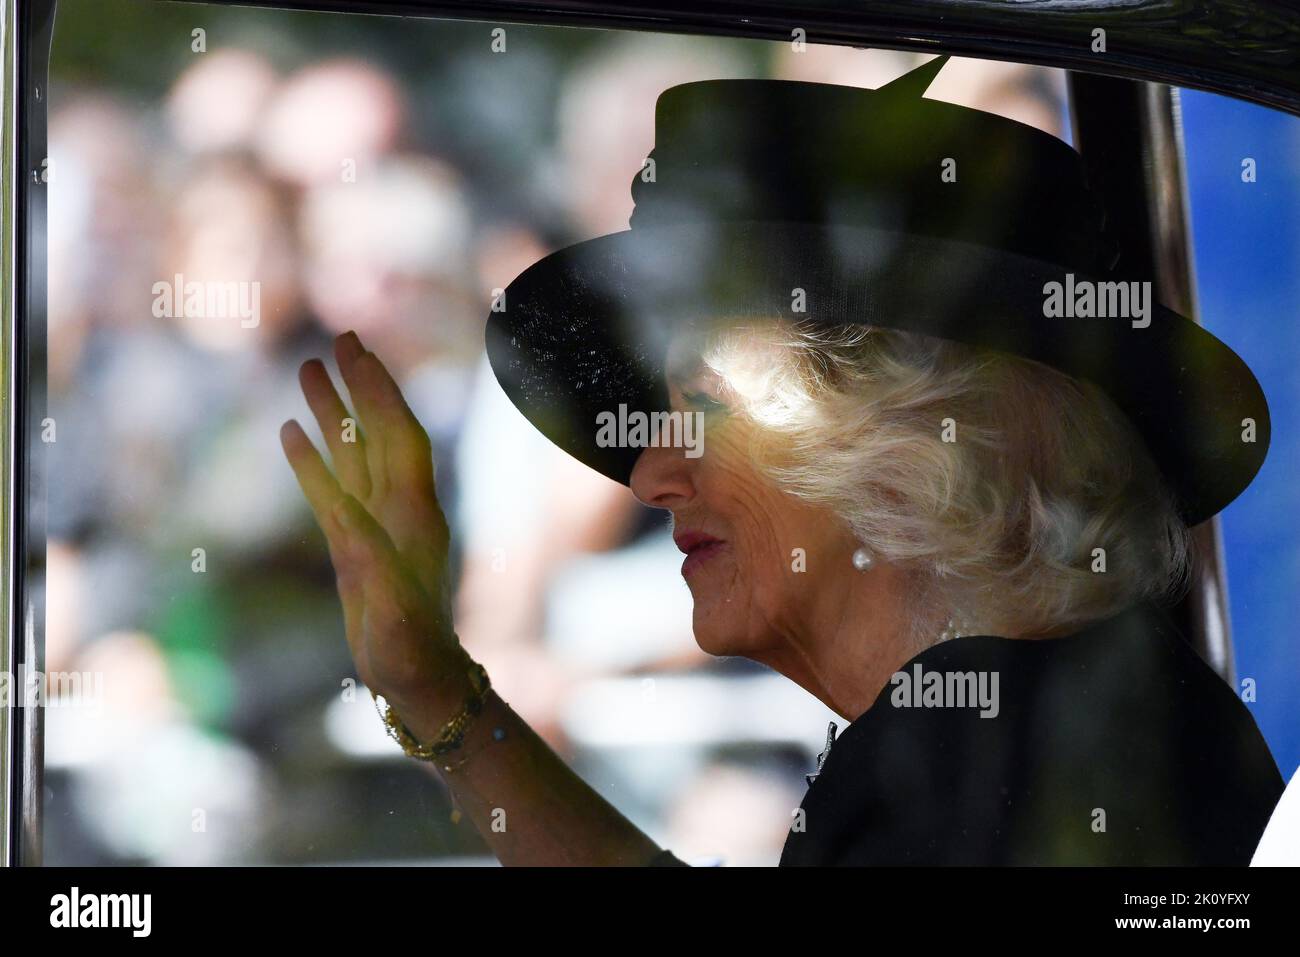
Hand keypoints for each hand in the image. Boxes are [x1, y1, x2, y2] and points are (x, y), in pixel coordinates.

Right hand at [280, 332, 463, 713]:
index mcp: (415, 513)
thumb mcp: (394, 608)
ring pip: (352, 452)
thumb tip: (347, 515)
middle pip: (379, 432)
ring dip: (333, 411)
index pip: (399, 437)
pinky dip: (311, 458)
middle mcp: (399, 507)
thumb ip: (373, 561)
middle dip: (362, 386)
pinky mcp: (353, 541)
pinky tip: (288, 433)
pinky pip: (330, 488)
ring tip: (308, 370)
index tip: (359, 354)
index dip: (381, 394)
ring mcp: (375, 521)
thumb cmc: (409, 649)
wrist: (414, 676)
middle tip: (341, 340)